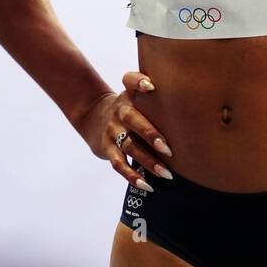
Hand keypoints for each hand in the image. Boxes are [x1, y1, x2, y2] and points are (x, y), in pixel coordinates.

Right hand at [72, 71, 173, 190]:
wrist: (94, 116)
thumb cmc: (128, 106)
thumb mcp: (134, 92)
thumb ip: (149, 88)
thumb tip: (172, 90)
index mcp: (129, 96)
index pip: (130, 81)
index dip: (139, 82)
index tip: (151, 87)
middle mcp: (120, 113)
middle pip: (134, 121)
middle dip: (151, 134)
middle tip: (169, 149)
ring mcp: (112, 132)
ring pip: (130, 147)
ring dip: (148, 161)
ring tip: (166, 173)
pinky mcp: (107, 149)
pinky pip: (119, 164)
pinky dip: (132, 176)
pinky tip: (147, 185)